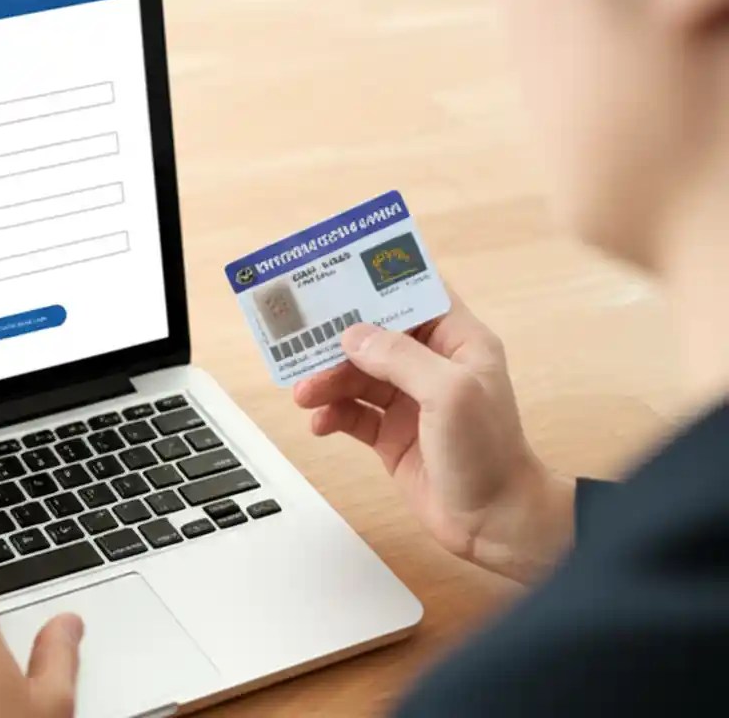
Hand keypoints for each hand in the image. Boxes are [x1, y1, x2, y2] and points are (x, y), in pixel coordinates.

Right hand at [293, 295, 573, 582]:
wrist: (495, 522)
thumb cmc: (489, 454)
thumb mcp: (449, 392)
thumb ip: (399, 358)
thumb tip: (353, 335)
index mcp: (458, 342)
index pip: (417, 294)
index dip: (380, 281)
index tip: (340, 274)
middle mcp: (433, 366)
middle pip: (374, 336)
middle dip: (337, 339)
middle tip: (301, 341)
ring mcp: (410, 401)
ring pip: (356, 375)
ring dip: (327, 380)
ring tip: (305, 394)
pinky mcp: (391, 434)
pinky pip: (352, 413)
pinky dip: (331, 414)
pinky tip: (320, 422)